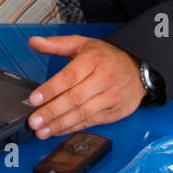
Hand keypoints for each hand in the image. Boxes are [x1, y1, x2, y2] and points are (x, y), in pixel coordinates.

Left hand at [24, 35, 146, 138]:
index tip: (34, 99)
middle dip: (52, 112)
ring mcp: (110, 97)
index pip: (70, 77)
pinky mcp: (114, 112)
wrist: (138, 68)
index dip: (51, 89)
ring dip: (60, 124)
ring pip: (82, 113)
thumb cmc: (107, 57)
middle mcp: (103, 79)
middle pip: (75, 98)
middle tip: (34, 121)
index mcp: (93, 60)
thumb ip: (57, 44)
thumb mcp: (83, 44)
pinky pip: (90, 122)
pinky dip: (72, 128)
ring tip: (42, 131)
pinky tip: (57, 131)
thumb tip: (34, 42)